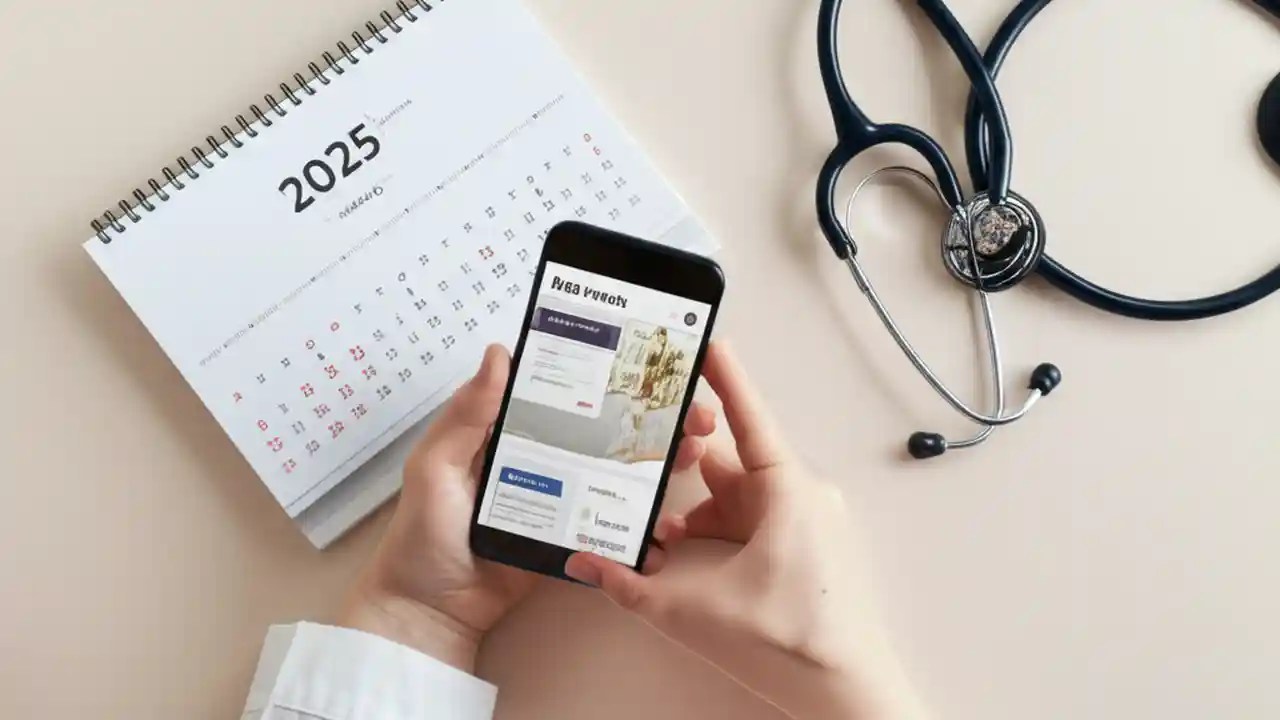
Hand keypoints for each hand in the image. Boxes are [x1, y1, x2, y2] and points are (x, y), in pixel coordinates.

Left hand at [340, 344, 715, 671]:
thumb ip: (467, 415)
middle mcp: (543, 461)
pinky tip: (669, 526)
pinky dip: (643, 528)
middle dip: (655, 422)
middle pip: (607, 434)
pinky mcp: (571, 543)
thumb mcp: (435, 466)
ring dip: (659, 467)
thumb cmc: (423, 534)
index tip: (654, 371)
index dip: (611, 381)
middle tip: (694, 417)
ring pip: (619, 478)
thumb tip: (500, 352)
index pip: (569, 396)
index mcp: (512, 433)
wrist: (429, 611)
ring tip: (693, 455)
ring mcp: (562, 503)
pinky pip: (612, 529)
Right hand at [566, 343, 929, 719]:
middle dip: (692, 473)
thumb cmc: (793, 646)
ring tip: (665, 540)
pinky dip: (727, 534)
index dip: (727, 377)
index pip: (752, 418)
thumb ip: (632, 585)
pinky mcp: (812, 549)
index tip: (710, 342)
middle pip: (737, 466)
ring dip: (704, 514)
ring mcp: (813, 524)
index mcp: (789, 492)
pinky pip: (763, 523)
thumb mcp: (696, 612)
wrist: (848, 696)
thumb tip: (588, 564)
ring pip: (746, 499)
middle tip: (655, 459)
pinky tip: (695, 561)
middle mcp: (806, 498)